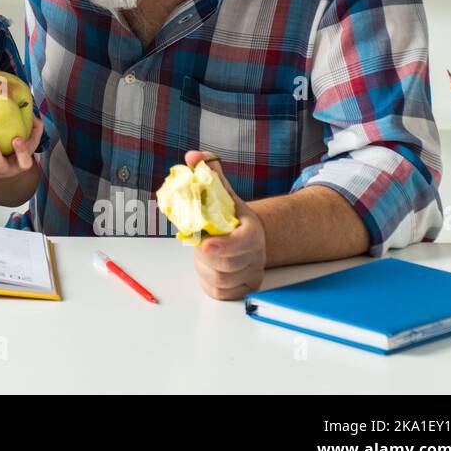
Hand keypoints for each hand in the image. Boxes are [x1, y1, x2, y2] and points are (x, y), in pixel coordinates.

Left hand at [187, 150, 265, 299]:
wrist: (247, 236)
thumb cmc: (230, 215)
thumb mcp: (221, 192)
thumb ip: (208, 173)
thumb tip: (193, 157)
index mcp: (253, 231)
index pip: (241, 243)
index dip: (223, 246)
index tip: (204, 245)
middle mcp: (257, 255)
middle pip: (224, 265)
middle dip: (204, 256)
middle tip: (200, 243)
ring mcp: (252, 274)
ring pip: (218, 280)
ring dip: (203, 267)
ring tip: (205, 253)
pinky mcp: (243, 290)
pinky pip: (219, 293)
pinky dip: (207, 281)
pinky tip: (210, 267)